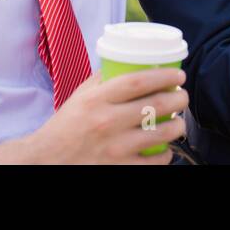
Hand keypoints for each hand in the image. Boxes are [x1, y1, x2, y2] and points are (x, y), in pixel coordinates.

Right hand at [21, 68, 187, 163]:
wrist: (46, 161)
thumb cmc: (65, 126)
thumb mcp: (80, 96)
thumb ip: (103, 79)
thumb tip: (127, 61)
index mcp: (97, 100)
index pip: (138, 81)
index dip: (164, 76)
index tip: (178, 75)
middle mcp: (107, 122)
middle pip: (156, 106)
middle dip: (178, 99)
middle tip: (183, 96)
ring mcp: (114, 148)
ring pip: (160, 134)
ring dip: (178, 126)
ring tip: (179, 123)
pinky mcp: (119, 168)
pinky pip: (153, 162)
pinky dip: (165, 154)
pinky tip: (166, 149)